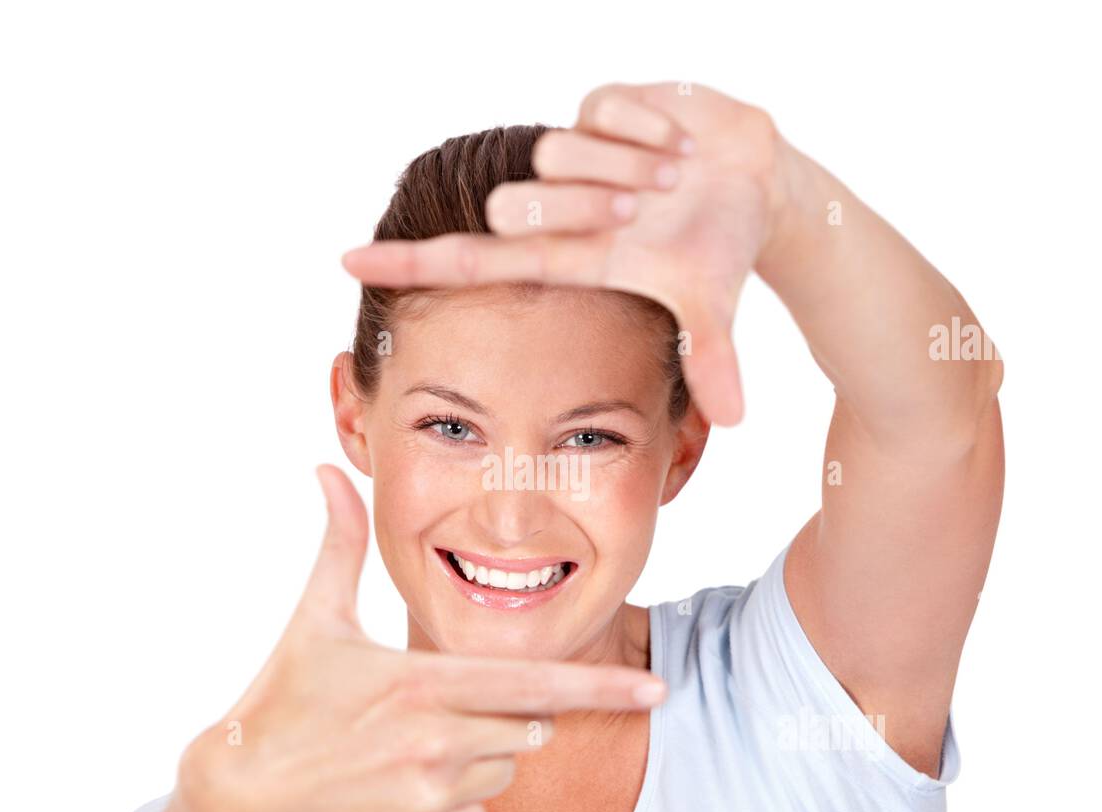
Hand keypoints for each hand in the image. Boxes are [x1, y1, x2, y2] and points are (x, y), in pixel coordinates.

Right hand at [173, 464, 666, 811]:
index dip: (602, 687)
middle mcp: (436, 743)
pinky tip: (398, 790)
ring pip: (504, 773)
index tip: (656, 689)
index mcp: (423, 682)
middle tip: (434, 708)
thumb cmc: (283, 698)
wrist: (238, 794)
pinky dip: (452, 808)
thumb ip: (341, 543)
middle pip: (529, 726)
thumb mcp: (315, 618)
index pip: (534, 682)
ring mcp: (430, 799)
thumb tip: (327, 470)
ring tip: (405, 750)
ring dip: (476, 760)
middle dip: (504, 713)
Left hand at [339, 81, 790, 425]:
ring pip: (558, 152)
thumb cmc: (714, 246)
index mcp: (564, 256)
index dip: (410, 265)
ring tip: (672, 178)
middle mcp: (554, 205)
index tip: (345, 263)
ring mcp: (571, 152)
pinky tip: (678, 142)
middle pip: (512, 204)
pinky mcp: (596, 102)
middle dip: (584, 208)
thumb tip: (734, 418)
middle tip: (645, 210)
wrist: (755, 180)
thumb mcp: (710, 302)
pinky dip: (654, 128)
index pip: (469, 263)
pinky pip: (608, 109)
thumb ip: (711, 357)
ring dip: (630, 168)